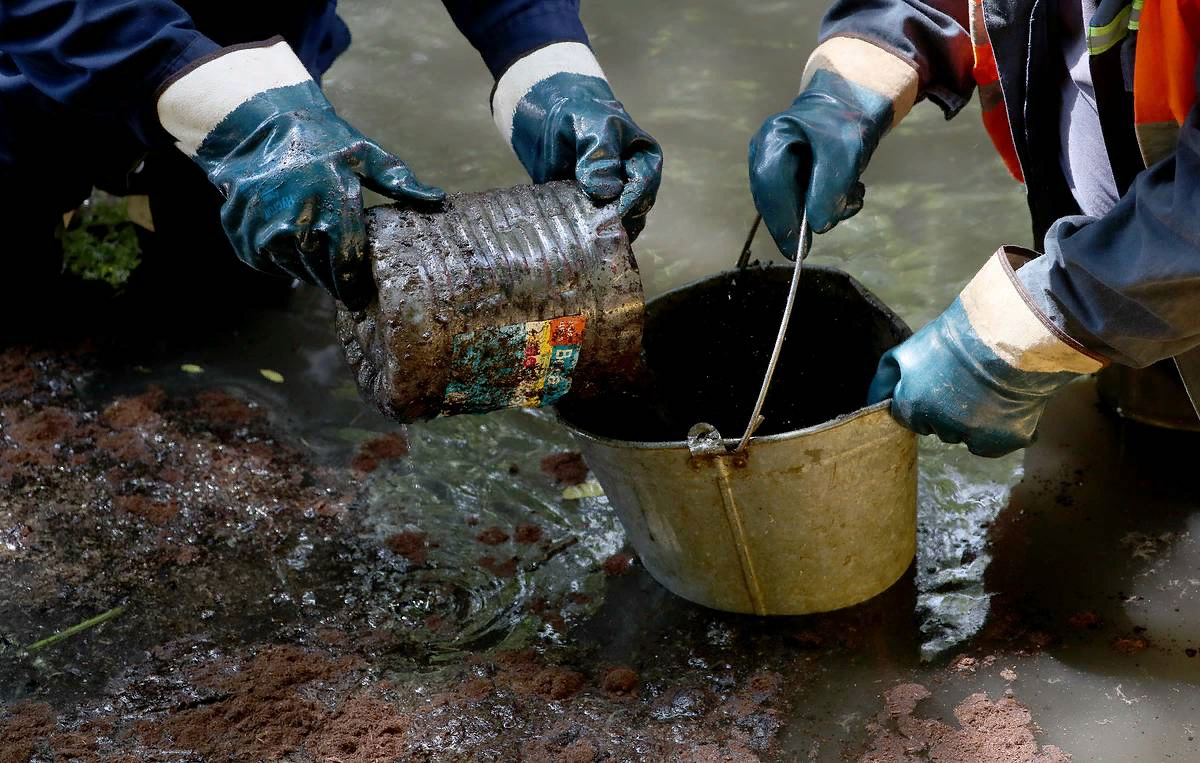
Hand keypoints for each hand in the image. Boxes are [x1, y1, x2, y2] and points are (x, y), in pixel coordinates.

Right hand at [157, 41, 444, 310]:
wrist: (261, 124)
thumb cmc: (322, 142)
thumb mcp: (365, 155)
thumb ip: (399, 181)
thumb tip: (438, 199)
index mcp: (330, 204)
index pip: (346, 265)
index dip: (354, 286)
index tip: (360, 296)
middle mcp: (293, 221)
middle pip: (320, 273)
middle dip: (334, 279)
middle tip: (343, 278)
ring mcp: (261, 228)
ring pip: (293, 271)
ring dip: (309, 271)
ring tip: (319, 259)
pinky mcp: (241, 231)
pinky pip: (266, 264)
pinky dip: (280, 262)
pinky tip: (292, 247)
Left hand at [494, 43, 661, 241]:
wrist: (551, 118)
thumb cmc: (579, 114)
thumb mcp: (591, 126)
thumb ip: (600, 155)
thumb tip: (606, 192)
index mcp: (645, 161)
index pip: (645, 187)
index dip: (630, 202)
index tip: (613, 213)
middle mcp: (634, 185)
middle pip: (634, 213)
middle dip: (616, 222)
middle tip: (595, 229)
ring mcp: (613, 201)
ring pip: (617, 226)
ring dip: (601, 232)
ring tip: (584, 235)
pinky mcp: (591, 212)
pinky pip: (594, 230)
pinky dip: (586, 235)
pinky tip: (574, 236)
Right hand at [748, 69, 892, 257]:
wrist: (852, 106)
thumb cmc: (846, 122)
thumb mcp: (845, 153)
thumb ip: (829, 189)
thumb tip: (818, 225)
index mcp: (772, 139)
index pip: (769, 186)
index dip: (781, 220)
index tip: (797, 249)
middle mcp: (765, 154)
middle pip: (775, 200)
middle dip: (804, 217)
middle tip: (831, 222)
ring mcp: (775, 167)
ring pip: (791, 205)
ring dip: (823, 209)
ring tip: (853, 196)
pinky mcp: (789, 178)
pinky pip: (801, 202)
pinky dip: (826, 205)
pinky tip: (848, 193)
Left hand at [866, 248, 1105, 456]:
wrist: (1009, 333)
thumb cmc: (955, 337)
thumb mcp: (907, 352)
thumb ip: (885, 381)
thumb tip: (875, 402)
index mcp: (913, 406)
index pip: (910, 418)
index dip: (925, 399)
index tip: (939, 384)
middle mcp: (940, 427)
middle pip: (939, 429)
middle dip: (948, 411)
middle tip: (965, 383)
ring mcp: (974, 436)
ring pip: (966, 437)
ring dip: (974, 421)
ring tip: (988, 389)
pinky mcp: (1004, 441)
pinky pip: (993, 445)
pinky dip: (998, 431)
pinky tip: (1004, 404)